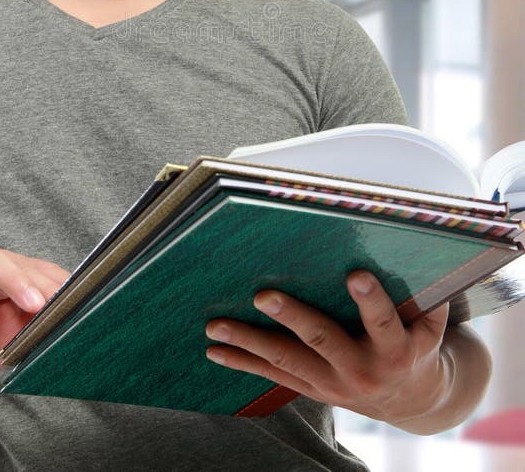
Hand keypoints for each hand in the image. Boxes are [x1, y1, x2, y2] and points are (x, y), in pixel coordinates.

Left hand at [206, 271, 451, 429]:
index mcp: (396, 349)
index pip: (383, 321)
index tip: (356, 274)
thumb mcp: (429, 322)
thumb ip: (423, 293)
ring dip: (249, 342)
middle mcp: (362, 370)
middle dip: (292, 317)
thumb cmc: (418, 343)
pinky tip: (215, 351)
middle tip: (263, 294)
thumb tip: (413, 244)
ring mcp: (334, 385)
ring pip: (287, 361)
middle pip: (323, 340)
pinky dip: (243, 362)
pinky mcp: (313, 391)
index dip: (371, 299)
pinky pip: (274, 376)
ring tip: (216, 326)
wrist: (413, 400)